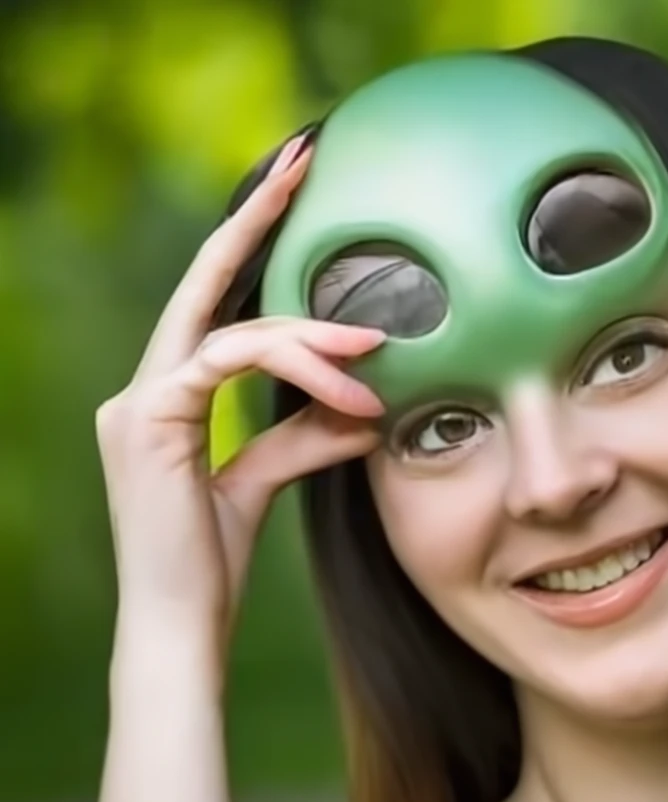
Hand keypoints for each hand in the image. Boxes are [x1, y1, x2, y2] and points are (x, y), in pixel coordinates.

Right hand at [95, 135, 383, 665]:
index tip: (294, 191)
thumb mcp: (265, 483)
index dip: (249, 243)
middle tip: (305, 158)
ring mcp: (139, 400)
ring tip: (378, 345)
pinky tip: (352, 393)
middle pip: (207, 280)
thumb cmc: (210, 564)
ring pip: (235, 327)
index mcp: (167, 398)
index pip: (215, 304)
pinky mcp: (149, 419)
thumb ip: (304, 439)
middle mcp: (145, 386)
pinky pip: (229, 363)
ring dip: (314, 334)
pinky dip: (298, 370)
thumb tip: (361, 411)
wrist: (179, 627)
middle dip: (256, 215)